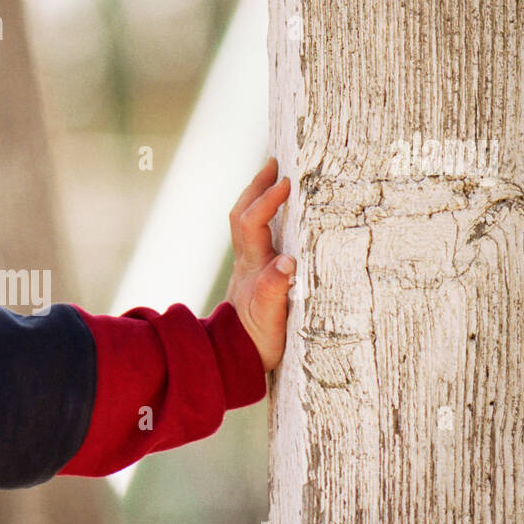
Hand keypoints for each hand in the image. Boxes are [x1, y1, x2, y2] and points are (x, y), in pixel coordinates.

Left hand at [225, 158, 294, 372]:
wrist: (236, 362)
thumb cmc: (257, 344)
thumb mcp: (271, 321)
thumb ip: (276, 291)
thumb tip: (287, 261)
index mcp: (252, 267)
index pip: (253, 223)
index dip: (267, 200)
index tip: (287, 182)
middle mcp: (248, 262)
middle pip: (243, 214)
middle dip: (257, 186)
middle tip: (275, 162)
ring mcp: (250, 267)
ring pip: (247, 222)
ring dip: (259, 197)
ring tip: (276, 177)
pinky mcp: (256, 274)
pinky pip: (257, 234)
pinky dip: (266, 215)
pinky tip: (280, 213)